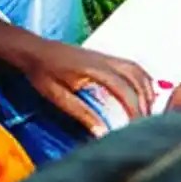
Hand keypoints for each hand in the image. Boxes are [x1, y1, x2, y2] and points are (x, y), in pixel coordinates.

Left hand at [21, 42, 153, 135]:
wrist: (33, 49)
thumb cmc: (41, 72)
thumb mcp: (56, 95)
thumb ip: (81, 113)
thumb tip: (102, 132)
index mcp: (93, 69)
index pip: (123, 88)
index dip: (133, 108)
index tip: (136, 126)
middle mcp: (105, 60)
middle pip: (137, 79)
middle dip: (145, 102)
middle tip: (145, 122)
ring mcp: (107, 57)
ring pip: (138, 72)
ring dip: (147, 91)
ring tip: (147, 111)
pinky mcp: (106, 57)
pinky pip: (133, 68)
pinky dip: (142, 81)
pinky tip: (142, 94)